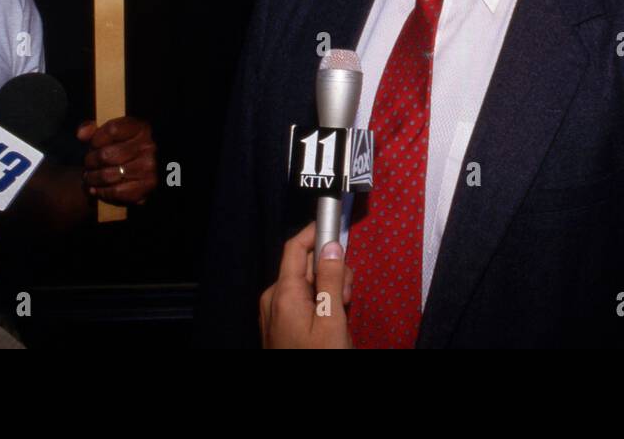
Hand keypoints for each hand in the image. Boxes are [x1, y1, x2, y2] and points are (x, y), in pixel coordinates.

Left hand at [78, 116, 156, 204]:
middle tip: (88, 166)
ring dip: (92, 179)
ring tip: (89, 178)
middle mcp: (148, 146)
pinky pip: (115, 192)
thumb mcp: (110, 133)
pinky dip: (102, 192)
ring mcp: (149, 167)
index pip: (112, 130)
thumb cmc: (121, 149)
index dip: (96, 140)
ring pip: (107, 175)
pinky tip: (97, 189)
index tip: (93, 146)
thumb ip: (92, 129)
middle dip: (90, 162)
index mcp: (141, 128)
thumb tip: (81, 134)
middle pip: (105, 155)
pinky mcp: (147, 186)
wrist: (142, 171)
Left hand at [259, 222, 353, 348]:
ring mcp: (275, 311)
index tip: (338, 224)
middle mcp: (274, 297)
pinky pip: (302, 299)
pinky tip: (333, 319)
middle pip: (305, 264)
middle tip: (350, 292)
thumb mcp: (332, 320)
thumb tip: (331, 246)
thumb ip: (332, 280)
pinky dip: (321, 301)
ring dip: (329, 288)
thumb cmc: (318, 359)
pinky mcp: (281, 322)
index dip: (317, 231)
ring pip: (306, 282)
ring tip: (343, 312)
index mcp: (283, 292)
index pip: (295, 246)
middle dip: (331, 269)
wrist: (299, 399)